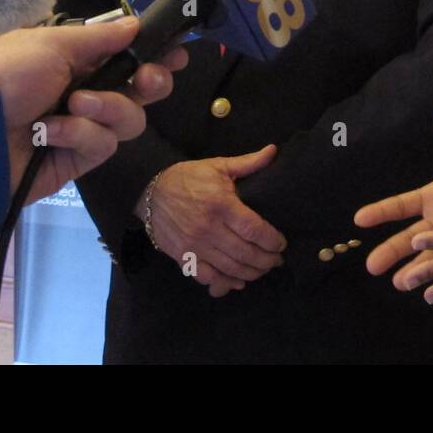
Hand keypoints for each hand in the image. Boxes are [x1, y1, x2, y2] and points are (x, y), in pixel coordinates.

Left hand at [0, 18, 186, 201]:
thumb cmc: (9, 74)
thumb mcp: (54, 45)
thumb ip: (102, 38)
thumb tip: (137, 24)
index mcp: (80, 60)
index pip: (129, 57)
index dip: (157, 56)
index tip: (176, 55)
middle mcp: (87, 91)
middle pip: (142, 91)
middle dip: (149, 83)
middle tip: (142, 80)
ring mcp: (83, 128)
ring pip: (129, 120)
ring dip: (106, 109)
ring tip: (73, 106)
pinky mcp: (77, 160)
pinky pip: (102, 144)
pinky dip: (79, 134)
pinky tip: (50, 133)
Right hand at [145, 148, 286, 297]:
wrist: (150, 191)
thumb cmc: (188, 177)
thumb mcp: (218, 166)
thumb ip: (248, 163)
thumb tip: (273, 151)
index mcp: (221, 204)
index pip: (253, 229)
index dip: (272, 240)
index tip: (281, 244)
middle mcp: (209, 228)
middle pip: (245, 253)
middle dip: (266, 260)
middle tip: (277, 260)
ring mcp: (195, 245)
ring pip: (230, 267)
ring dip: (251, 272)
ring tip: (263, 269)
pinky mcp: (182, 256)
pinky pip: (207, 276)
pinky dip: (225, 282)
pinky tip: (238, 281)